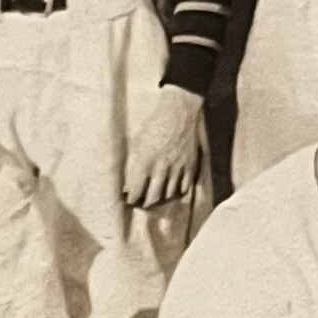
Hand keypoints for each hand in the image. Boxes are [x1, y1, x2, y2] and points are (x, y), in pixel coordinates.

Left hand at [123, 85, 203, 207]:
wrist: (178, 112)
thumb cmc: (154, 125)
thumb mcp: (136, 142)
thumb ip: (131, 164)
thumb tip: (127, 183)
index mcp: (145, 161)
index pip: (136, 189)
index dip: (132, 198)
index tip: (129, 200)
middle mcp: (161, 167)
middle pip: (153, 197)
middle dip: (145, 204)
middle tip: (142, 205)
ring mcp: (177, 167)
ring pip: (169, 194)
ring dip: (161, 199)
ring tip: (156, 199)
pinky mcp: (190, 165)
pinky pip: (185, 186)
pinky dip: (178, 192)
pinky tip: (172, 192)